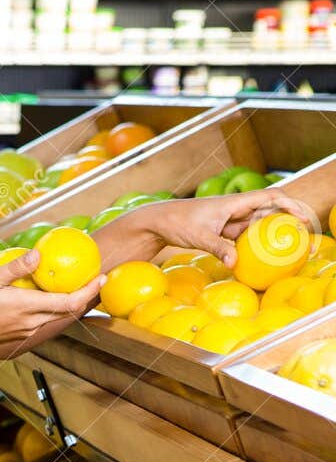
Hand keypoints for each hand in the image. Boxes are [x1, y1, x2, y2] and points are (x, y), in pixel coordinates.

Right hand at [0, 250, 104, 357]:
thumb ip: (16, 267)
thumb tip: (39, 254)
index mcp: (27, 307)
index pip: (70, 302)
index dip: (89, 291)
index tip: (101, 277)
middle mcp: (32, 322)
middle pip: (71, 312)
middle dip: (87, 296)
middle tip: (95, 279)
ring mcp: (27, 331)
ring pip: (59, 318)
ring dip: (72, 304)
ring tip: (77, 288)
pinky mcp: (21, 336)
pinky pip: (46, 323)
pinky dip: (56, 311)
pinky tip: (51, 301)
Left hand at [133, 188, 318, 268]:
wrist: (157, 221)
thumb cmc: (176, 223)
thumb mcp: (198, 236)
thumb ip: (218, 248)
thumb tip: (235, 265)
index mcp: (234, 202)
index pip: (270, 196)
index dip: (289, 204)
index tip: (302, 217)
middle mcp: (235, 208)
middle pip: (269, 209)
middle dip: (289, 218)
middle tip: (305, 235)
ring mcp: (229, 219)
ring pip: (258, 223)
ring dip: (274, 231)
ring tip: (290, 246)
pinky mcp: (223, 230)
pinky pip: (245, 235)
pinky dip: (256, 243)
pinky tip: (263, 257)